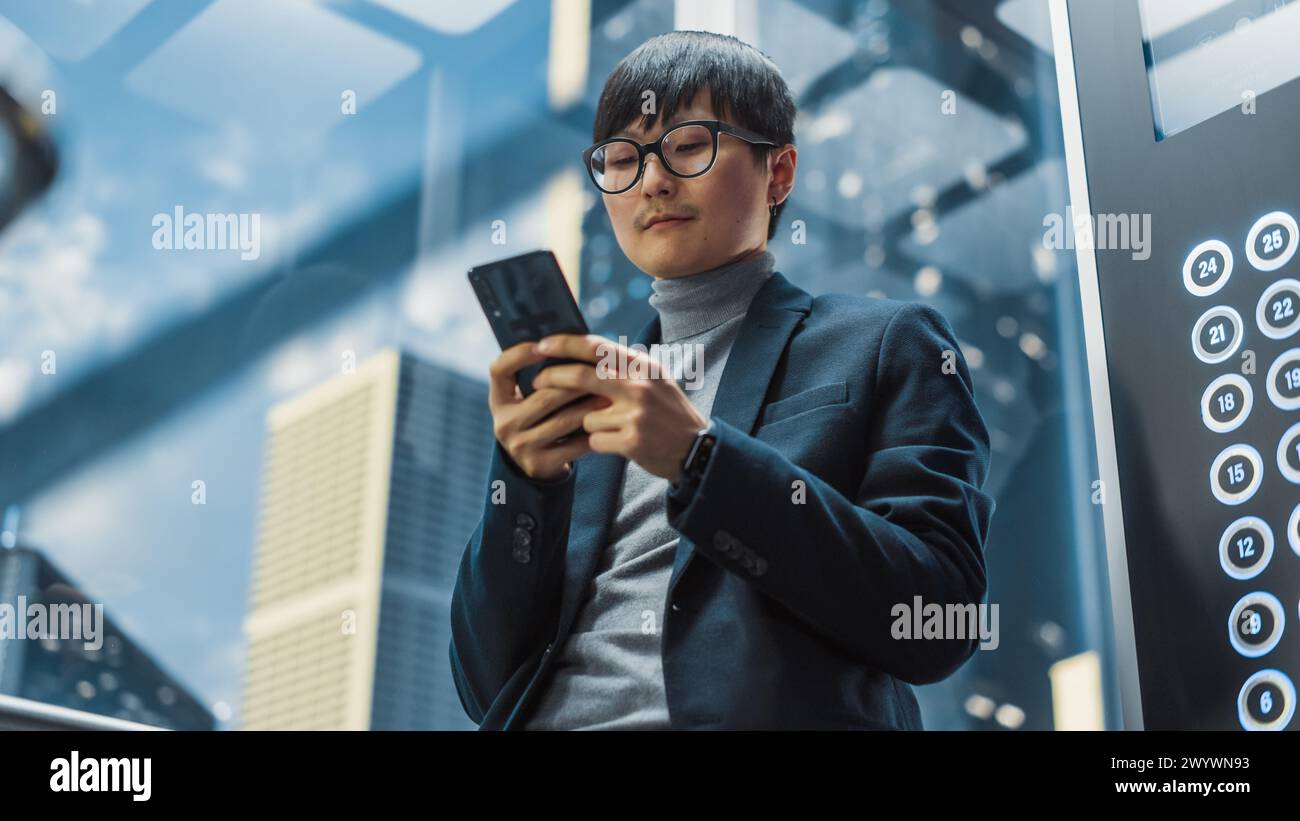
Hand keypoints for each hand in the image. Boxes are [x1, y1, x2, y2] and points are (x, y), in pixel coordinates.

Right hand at [487, 340, 610, 480]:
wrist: (538, 464)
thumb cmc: (541, 418)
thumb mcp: (530, 398)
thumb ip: (542, 375)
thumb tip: (571, 332)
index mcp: (499, 400)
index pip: (499, 369)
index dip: (519, 354)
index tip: (543, 344)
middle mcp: (504, 423)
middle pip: (544, 395)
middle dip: (576, 382)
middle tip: (602, 371)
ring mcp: (520, 446)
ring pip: (563, 419)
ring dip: (591, 405)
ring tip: (612, 394)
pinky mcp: (539, 464)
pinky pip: (573, 444)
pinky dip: (594, 431)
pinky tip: (610, 421)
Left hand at [532, 333, 708, 479]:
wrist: (697, 450)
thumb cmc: (669, 413)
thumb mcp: (654, 379)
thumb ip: (624, 366)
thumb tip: (582, 350)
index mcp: (643, 367)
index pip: (596, 347)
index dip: (565, 344)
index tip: (542, 344)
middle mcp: (639, 387)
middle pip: (581, 377)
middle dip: (552, 378)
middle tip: (536, 382)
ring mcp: (635, 415)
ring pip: (586, 416)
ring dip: (589, 424)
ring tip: (612, 429)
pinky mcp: (630, 442)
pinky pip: (595, 440)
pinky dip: (599, 443)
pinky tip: (618, 444)